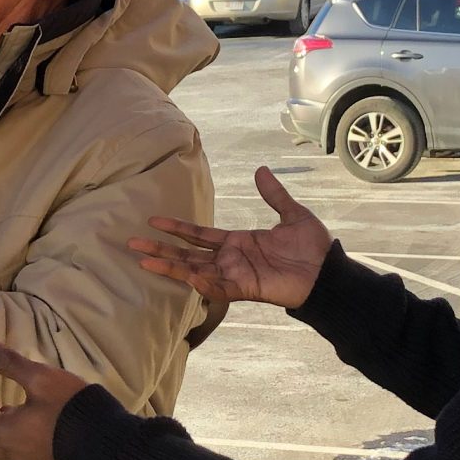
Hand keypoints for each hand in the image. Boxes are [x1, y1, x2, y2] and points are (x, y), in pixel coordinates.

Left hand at [0, 338, 86, 459]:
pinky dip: (18, 438)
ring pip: (3, 450)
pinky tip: (38, 423)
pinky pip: (23, 455)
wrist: (107, 445)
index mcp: (5, 434)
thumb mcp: (40, 378)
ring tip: (15, 407)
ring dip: (0, 428)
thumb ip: (8, 362)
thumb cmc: (69, 408)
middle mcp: (13, 454)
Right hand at [130, 165, 331, 310]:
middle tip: (132, 243)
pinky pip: (218, 288)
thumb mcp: (292, 214)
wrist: (327, 271)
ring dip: (170, 267)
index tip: (154, 220)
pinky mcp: (246, 289)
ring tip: (144, 261)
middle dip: (160, 249)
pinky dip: (202, 285)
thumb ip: (273, 195)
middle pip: (187, 254)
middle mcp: (230, 259)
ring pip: (194, 272)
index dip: (177, 228)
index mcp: (238, 241)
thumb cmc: (312, 247)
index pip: (199, 234)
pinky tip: (184, 278)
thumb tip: (261, 170)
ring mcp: (235, 275)